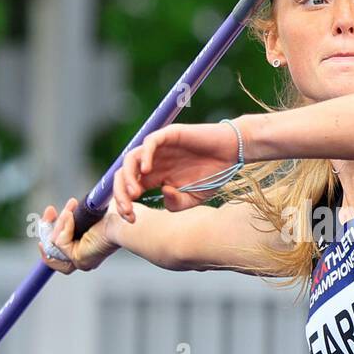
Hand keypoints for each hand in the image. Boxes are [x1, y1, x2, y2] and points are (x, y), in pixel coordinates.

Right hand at [36, 197, 118, 273]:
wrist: (122, 221)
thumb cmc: (113, 215)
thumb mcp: (87, 215)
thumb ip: (74, 218)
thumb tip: (66, 214)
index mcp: (86, 246)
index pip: (58, 247)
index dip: (49, 232)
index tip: (50, 213)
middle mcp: (82, 256)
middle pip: (51, 248)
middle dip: (47, 226)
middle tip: (50, 210)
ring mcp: (80, 260)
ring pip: (53, 244)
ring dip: (59, 223)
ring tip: (71, 208)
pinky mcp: (79, 259)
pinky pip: (59, 242)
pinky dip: (64, 226)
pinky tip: (72, 215)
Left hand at [111, 121, 241, 220]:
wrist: (233, 154)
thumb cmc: (214, 174)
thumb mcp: (194, 198)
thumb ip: (177, 204)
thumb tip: (163, 194)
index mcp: (156, 177)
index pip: (130, 188)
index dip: (125, 204)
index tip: (131, 219)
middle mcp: (154, 162)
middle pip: (125, 174)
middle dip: (120, 193)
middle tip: (127, 209)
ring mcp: (160, 148)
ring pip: (131, 158)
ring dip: (128, 177)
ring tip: (134, 192)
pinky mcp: (169, 135)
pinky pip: (150, 142)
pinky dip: (145, 155)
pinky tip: (147, 171)